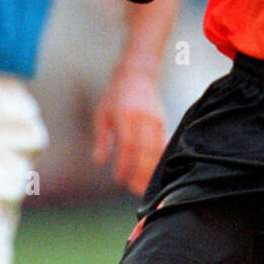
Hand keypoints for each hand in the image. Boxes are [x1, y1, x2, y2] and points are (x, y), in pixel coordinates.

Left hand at [92, 67, 166, 195]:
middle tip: (135, 190)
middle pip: (145, 150)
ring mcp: (155, 120)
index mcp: (126, 116)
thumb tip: (100, 162)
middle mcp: (143, 119)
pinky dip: (160, 159)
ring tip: (146, 186)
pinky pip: (163, 144)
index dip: (125, 164)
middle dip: (140, 172)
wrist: (139, 73)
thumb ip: (102, 139)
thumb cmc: (116, 95)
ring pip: (156, 149)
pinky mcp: (163, 121)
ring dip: (152, 169)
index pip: (127, 145)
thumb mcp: (102, 114)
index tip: (120, 179)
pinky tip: (156, 171)